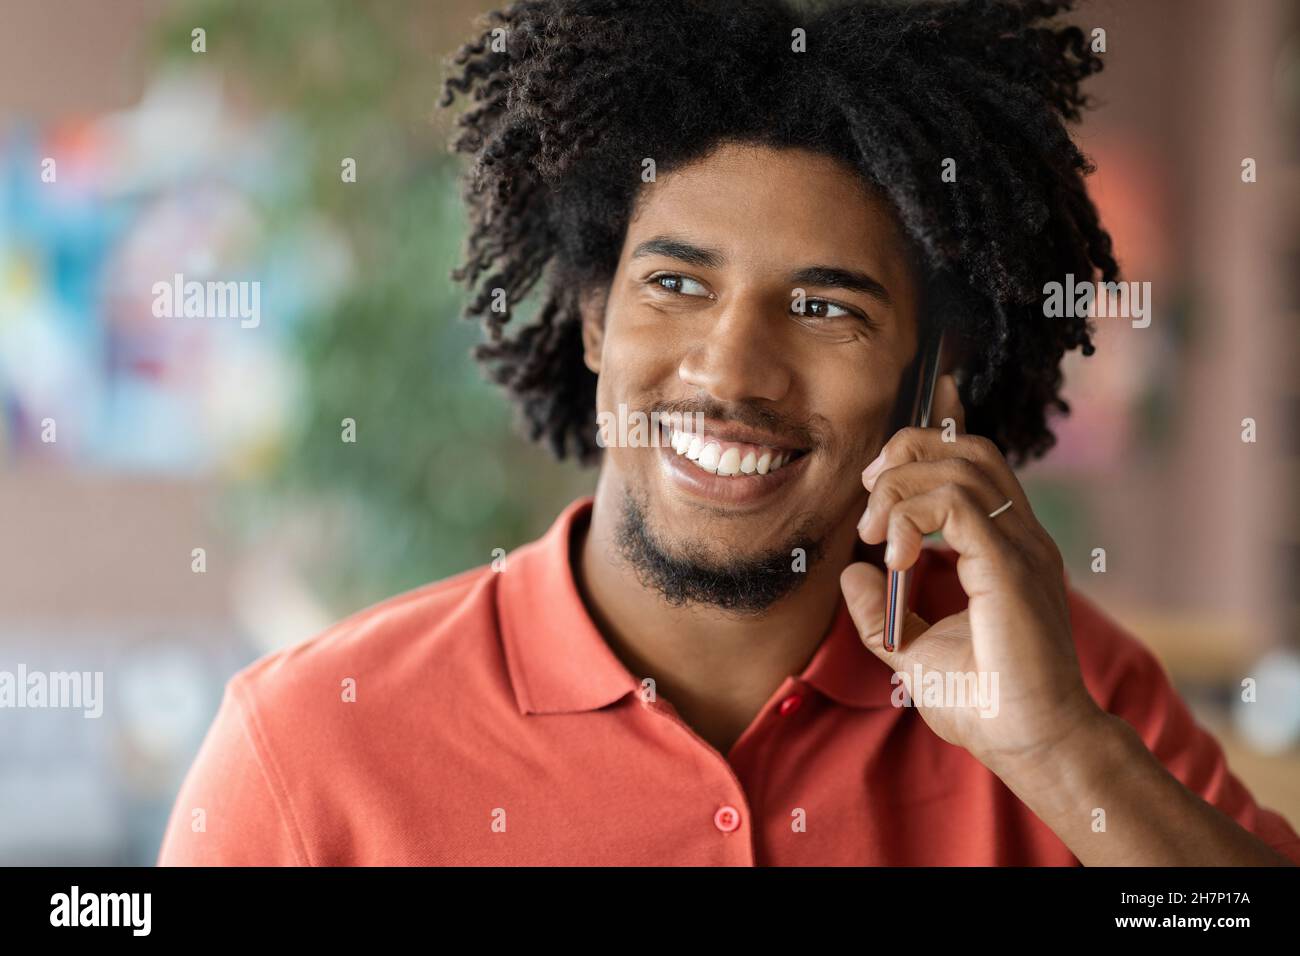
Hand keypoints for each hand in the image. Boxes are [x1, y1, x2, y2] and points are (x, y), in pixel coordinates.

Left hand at [840, 373, 1104, 773]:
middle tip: (868, 503)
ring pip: (960, 467)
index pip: (973, 464)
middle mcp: (1021, 538)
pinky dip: (912, 517)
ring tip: (877, 535)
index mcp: (1007, 549)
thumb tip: (851, 572)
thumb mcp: (912, 650)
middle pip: (968, 449)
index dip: (919, 456)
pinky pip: (957, 505)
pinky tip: (896, 557)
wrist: (1031, 743)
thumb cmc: (985, 704)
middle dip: (906, 456)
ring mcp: (1022, 548)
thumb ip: (879, 609)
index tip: (874, 495)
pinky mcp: (1011, 568)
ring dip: (901, 489)